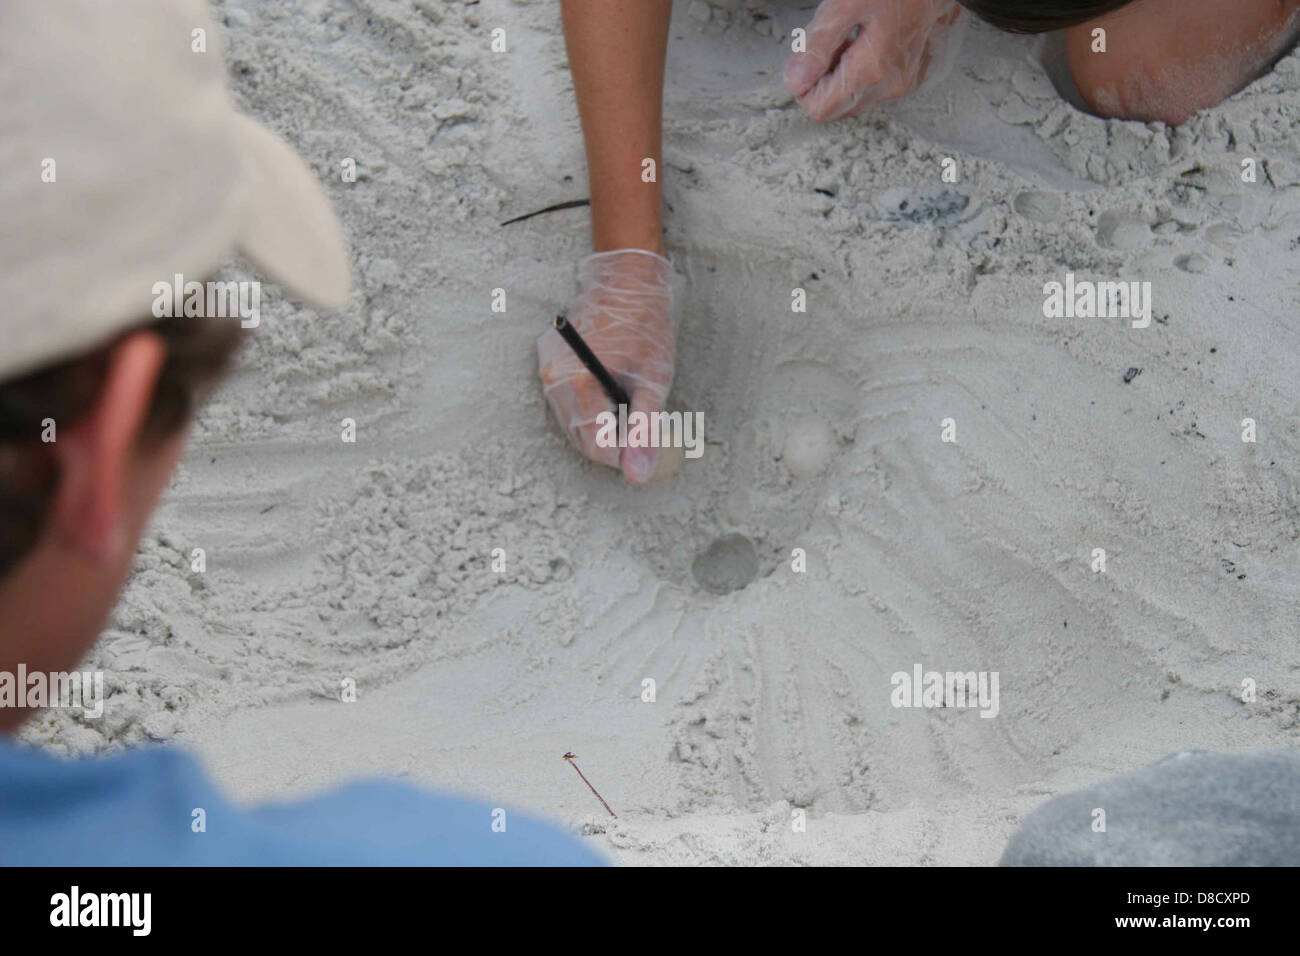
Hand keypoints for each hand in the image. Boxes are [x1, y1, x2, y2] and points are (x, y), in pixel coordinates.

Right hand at [538, 249, 675, 483]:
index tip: (644, 449)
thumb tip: (638, 474)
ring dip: (600, 426)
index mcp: (579, 382)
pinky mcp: (548, 360)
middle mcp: (553, 377)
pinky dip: (589, 408)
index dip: (622, 456)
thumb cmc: (645, 324)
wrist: (627, 279)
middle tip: (641, 429)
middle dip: (611, 442)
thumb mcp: (654, 379)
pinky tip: (611, 393)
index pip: (594, 445)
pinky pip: (565, 402)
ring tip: (628, 406)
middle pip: (579, 436)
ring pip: (571, 422)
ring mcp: (547, 368)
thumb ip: (644, 430)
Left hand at [784, 0, 967, 120]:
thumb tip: (795, 82)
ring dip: (842, 72)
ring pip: (856, 96)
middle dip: (822, 80)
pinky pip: (877, 84)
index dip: (802, 85)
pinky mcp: (916, 71)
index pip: (820, 108)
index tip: (805, 54)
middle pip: (837, 107)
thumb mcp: (846, 3)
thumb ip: (818, 45)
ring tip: (851, 31)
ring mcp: (906, 81)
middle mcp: (890, 86)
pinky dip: (863, 67)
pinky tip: (870, 34)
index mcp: (871, 72)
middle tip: (829, 39)